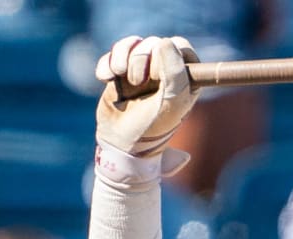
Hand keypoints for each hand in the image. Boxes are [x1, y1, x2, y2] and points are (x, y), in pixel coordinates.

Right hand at [95, 36, 199, 157]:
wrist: (122, 143)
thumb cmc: (154, 126)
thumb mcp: (171, 103)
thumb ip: (175, 73)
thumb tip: (164, 42)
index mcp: (187, 77)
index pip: (181, 46)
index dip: (168, 56)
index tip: (161, 77)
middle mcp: (167, 70)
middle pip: (155, 43)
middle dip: (143, 58)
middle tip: (139, 81)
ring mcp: (144, 69)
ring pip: (134, 44)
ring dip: (124, 58)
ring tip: (120, 76)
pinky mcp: (122, 70)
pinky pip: (115, 52)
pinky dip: (108, 63)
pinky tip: (106, 78)